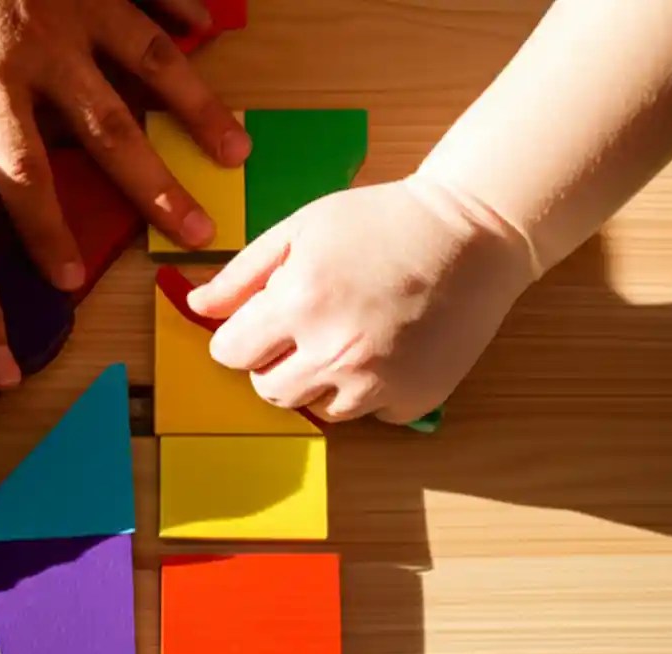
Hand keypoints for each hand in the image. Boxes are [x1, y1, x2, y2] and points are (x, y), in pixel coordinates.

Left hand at [0, 0, 250, 287]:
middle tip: (199, 228)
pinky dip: (182, 8)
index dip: (47, 229)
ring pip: (152, 62)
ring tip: (234, 149)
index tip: (70, 277)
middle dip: (158, 187)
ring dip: (197, 108)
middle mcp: (44, 48)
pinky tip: (206, 30)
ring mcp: (79, 1)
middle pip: (110, 131)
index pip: (23, 172)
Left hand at [187, 176, 537, 423]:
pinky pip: (368, 413)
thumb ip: (242, 273)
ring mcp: (377, 384)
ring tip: (350, 335)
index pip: (231, 353)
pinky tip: (388, 347)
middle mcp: (336, 352)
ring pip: (316, 408)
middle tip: (305, 328)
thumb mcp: (302, 229)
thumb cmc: (382, 223)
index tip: (260, 321)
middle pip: (268, 390)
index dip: (240, 335)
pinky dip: (369, 390)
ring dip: (320, 380)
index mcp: (301, 303)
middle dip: (274, 362)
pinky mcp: (412, 402)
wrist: (474, 236)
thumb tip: (197, 308)